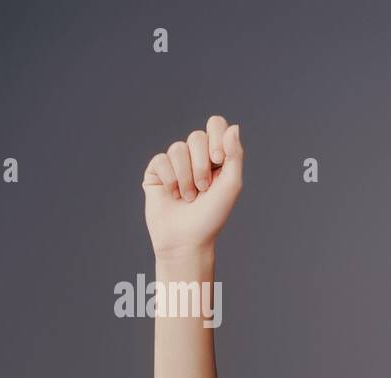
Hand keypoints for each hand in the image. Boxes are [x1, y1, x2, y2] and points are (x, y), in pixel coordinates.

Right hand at [142, 115, 243, 259]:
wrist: (187, 240)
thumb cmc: (212, 216)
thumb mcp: (230, 186)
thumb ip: (235, 156)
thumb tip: (234, 127)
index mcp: (217, 157)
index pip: (216, 125)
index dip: (216, 138)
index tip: (219, 160)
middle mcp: (195, 157)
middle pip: (197, 137)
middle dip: (202, 165)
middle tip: (204, 188)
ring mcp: (174, 163)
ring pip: (178, 148)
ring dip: (186, 177)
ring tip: (189, 197)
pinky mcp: (156, 171)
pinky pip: (161, 160)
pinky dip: (171, 180)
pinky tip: (173, 195)